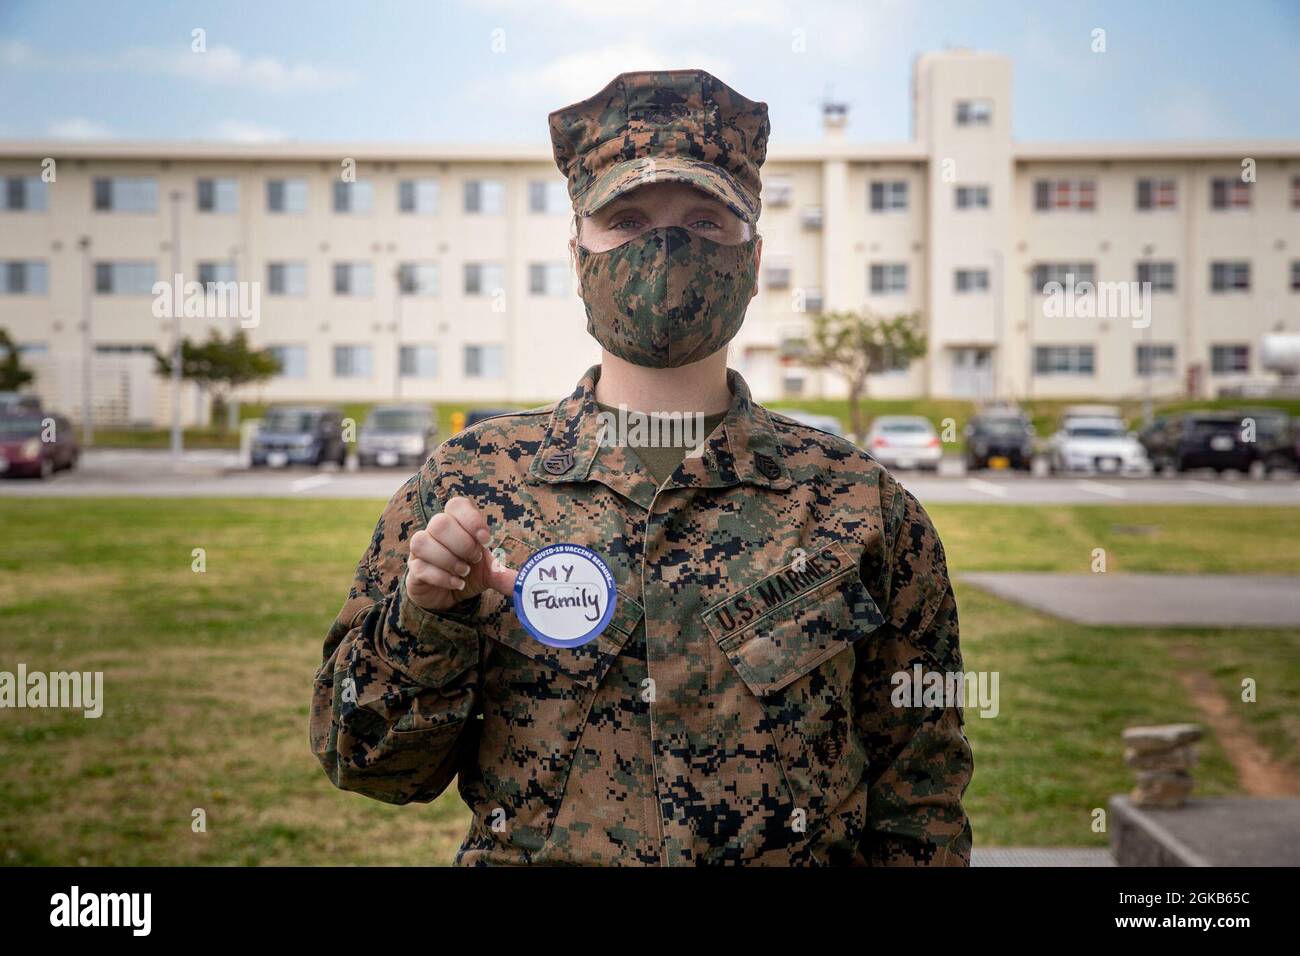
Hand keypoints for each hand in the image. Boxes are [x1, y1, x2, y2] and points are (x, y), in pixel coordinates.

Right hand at [406, 496, 516, 611]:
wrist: (449, 596)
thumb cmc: (469, 574)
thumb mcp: (490, 572)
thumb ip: (504, 573)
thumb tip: (523, 581)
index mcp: (456, 523)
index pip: (456, 504)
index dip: (471, 519)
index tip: (487, 540)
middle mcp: (435, 532)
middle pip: (440, 522)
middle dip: (462, 543)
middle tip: (474, 559)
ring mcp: (421, 550)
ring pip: (423, 541)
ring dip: (448, 559)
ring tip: (463, 572)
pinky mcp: (413, 569)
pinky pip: (420, 567)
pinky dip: (442, 577)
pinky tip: (457, 584)